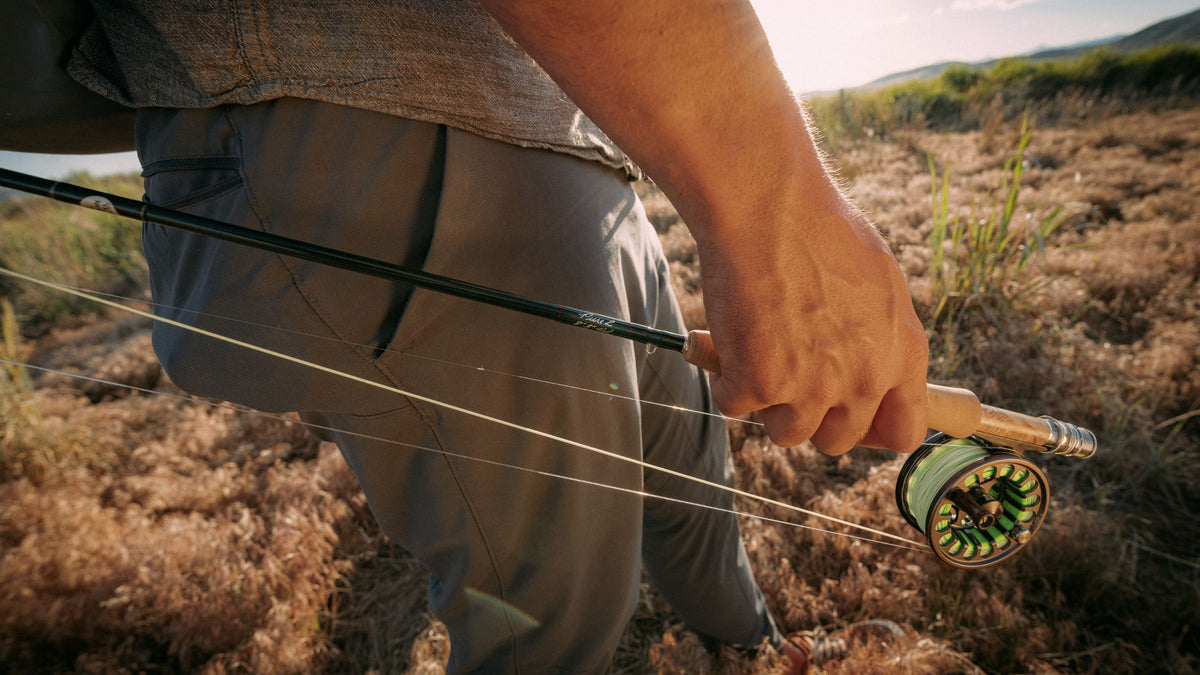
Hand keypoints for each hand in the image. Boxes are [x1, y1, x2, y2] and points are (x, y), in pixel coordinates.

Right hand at [475, 0, 928, 452]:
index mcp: (902, 354)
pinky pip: (734, 406)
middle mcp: (863, 380)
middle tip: (787, 374)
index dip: (873, 431)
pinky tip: (728, 337)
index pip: (904, 433)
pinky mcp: (759, 385)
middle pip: (838, 440)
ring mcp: (810, 388)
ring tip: (756, 348)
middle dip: (810, 414)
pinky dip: (724, 379)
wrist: (768, 207)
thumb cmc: (818, 229)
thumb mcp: (878, 283)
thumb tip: (871, 375)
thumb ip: (880, 338)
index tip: (849, 417)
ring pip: (785, 432)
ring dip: (766, 401)